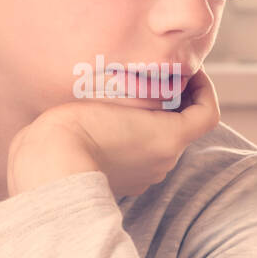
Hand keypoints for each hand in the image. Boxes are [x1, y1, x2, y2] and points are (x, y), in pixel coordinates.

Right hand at [7, 65, 220, 198]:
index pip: (208, 113)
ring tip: (127, 100)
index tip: (188, 73)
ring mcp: (145, 177)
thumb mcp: (119, 98)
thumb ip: (150, 92)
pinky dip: (136, 140)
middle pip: (183, 126)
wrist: (49, 167)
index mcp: (170, 139)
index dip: (204, 89)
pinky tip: (111, 126)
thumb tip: (164, 90)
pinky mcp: (124, 184)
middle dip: (175, 102)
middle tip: (154, 78)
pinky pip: (140, 157)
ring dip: (153, 122)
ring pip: (160, 142)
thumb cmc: (81, 126)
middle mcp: (164, 162)